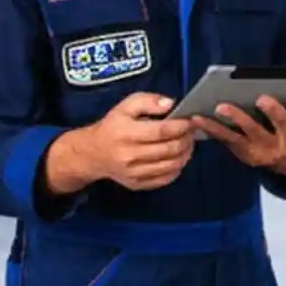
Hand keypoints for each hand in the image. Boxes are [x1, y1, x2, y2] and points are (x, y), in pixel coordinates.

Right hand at [44, 92, 197, 193]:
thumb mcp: (125, 106)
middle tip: (191, 132)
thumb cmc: (112, 126)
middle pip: (169, 149)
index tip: (190, 120)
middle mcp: (129, 155)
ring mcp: (134, 173)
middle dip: (186, 139)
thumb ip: (148, 101)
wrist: (93, 153)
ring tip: (187, 143)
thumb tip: (171, 104)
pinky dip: (177, 168)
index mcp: (126, 133)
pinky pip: (165, 179)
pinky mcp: (137, 184)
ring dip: (185, 154)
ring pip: (171, 166)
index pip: (161, 131)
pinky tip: (178, 157)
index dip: (180, 126)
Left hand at [192, 96, 285, 175]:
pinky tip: (197, 120)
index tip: (262, 97)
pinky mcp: (244, 155)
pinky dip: (211, 132)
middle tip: (222, 105)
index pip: (285, 124)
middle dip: (238, 119)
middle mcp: (274, 150)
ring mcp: (257, 154)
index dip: (274, 112)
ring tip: (198, 116)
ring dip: (216, 128)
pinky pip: (226, 143)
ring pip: (234, 140)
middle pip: (254, 132)